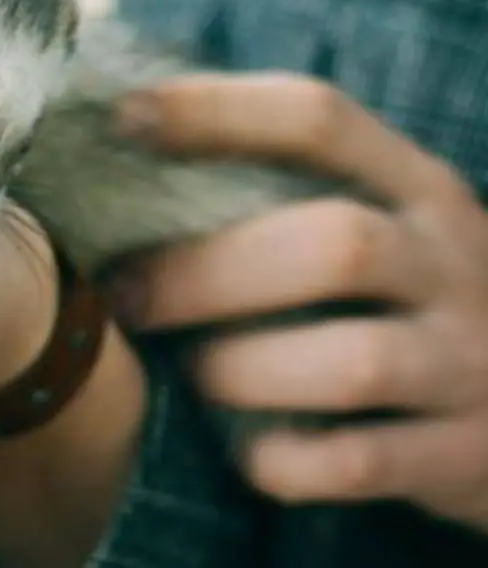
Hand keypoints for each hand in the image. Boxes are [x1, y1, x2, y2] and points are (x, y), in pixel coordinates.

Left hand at [111, 73, 487, 531]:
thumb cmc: (403, 297)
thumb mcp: (376, 219)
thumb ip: (281, 186)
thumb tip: (127, 137)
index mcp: (417, 187)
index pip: (318, 121)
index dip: (216, 112)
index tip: (123, 117)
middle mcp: (451, 263)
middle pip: (335, 246)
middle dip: (208, 272)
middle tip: (125, 294)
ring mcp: (468, 363)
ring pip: (352, 362)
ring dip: (241, 369)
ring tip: (191, 373)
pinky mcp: (463, 457)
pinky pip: (359, 463)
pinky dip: (285, 460)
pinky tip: (249, 453)